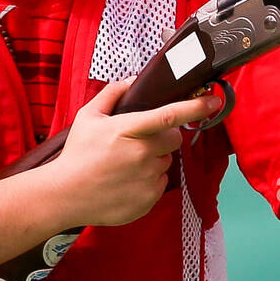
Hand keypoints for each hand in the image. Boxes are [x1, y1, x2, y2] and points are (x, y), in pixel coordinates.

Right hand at [46, 76, 220, 226]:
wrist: (65, 195)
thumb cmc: (77, 154)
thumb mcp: (88, 117)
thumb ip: (112, 94)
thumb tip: (132, 80)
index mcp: (128, 130)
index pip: (170, 115)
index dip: (196, 106)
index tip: (214, 100)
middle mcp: (142, 154)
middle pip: (174, 139)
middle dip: (163, 138)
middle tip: (139, 142)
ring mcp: (147, 178)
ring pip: (166, 162)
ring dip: (154, 160)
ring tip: (127, 165)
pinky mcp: (148, 199)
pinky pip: (161, 183)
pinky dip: (149, 180)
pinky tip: (127, 181)